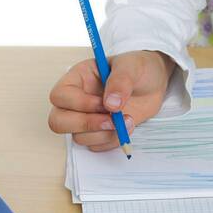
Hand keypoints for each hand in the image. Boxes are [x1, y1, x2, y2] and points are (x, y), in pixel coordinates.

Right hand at [47, 50, 173, 150]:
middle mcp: (77, 100)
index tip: (104, 104)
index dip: (78, 104)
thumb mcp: (131, 66)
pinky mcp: (99, 132)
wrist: (154, 84)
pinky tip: (128, 126)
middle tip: (112, 121)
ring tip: (129, 119)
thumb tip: (110, 104)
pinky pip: (96, 146)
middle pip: (58, 121)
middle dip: (86, 125)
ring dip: (106, 134)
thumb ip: (120, 81)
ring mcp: (87, 118)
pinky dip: (113, 140)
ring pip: (79, 137)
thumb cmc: (138, 68)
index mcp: (78, 78)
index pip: (60, 96)